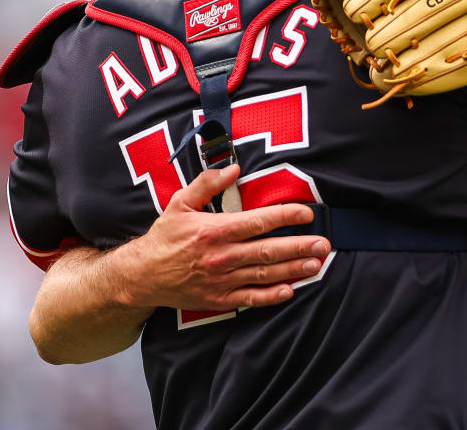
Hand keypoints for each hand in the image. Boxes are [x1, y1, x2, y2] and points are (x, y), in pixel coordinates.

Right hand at [112, 164, 330, 311]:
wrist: (143, 276)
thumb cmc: (165, 237)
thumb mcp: (180, 203)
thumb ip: (207, 183)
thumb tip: (233, 168)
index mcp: (215, 231)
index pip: (258, 222)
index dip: (285, 217)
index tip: (307, 213)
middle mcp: (222, 256)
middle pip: (268, 251)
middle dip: (299, 247)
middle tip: (324, 244)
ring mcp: (222, 280)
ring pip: (264, 275)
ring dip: (293, 270)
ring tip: (316, 265)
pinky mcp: (220, 299)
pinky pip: (250, 299)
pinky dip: (271, 296)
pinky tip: (290, 291)